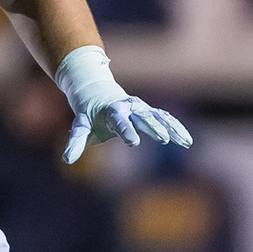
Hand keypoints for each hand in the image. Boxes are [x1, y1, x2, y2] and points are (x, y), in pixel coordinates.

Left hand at [64, 85, 192, 163]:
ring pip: (159, 117)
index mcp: (112, 110)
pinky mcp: (149, 112)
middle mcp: (130, 107)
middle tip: (164, 139)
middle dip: (154, 127)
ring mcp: (141, 108)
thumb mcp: (81, 126)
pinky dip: (175, 128)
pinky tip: (186, 140)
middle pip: (143, 117)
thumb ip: (76, 142)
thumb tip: (66, 160)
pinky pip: (165, 119)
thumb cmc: (89, 113)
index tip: (133, 142)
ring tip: (184, 142)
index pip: (120, 121)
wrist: (97, 91)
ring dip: (171, 129)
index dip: (126, 130)